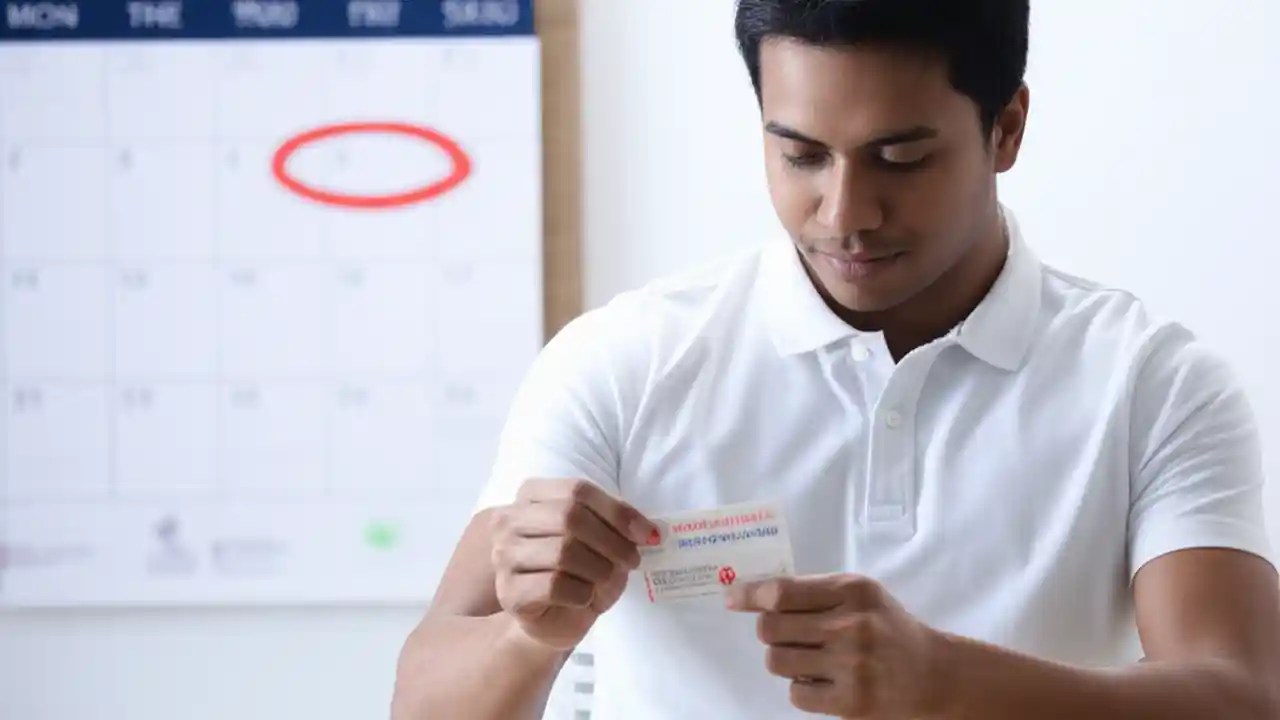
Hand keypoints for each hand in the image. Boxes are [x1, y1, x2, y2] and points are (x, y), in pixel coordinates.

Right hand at [491, 478, 657, 650]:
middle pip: (570, 517)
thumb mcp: (602, 539)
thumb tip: (650, 530)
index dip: (617, 512)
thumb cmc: (579, 572)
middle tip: (632, 560)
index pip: (578, 490)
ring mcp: (504, 555)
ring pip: (563, 552)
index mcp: (532, 495)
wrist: (552, 617)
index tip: (646, 534)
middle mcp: (510, 520)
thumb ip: (619, 526)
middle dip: (611, 541)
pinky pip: (556, 586)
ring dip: (599, 570)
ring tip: (607, 580)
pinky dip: (582, 593)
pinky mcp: (509, 591)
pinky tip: (584, 597)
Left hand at [726, 573, 950, 718]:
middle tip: (786, 633)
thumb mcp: (860, 595)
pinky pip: (796, 694)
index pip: (783, 592)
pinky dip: (802, 688)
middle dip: (770, 630)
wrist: (934, 674)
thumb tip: (753, 595)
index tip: (733, 599)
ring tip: (807, 657)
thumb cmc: (887, 627)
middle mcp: (850, 626)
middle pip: (771, 628)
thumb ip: (813, 591)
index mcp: (852, 591)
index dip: (750, 595)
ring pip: (777, 661)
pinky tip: (822, 680)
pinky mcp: (850, 701)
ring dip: (783, 659)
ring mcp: (850, 666)